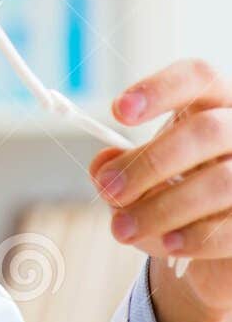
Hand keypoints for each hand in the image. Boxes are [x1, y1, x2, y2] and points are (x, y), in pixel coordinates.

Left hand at [90, 58, 231, 321]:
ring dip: (162, 209)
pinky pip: (231, 228)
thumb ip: (118, 169)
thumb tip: (103, 167)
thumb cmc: (173, 192)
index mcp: (212, 104)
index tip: (118, 111)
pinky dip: (194, 237)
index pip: (196, 78)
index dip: (159, 89)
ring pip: (220, 182)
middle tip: (108, 190)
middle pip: (206, 131)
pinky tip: (167, 243)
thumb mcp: (140, 176)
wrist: (206, 242)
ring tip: (122, 229)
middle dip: (150, 163)